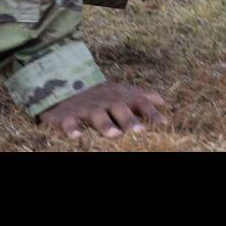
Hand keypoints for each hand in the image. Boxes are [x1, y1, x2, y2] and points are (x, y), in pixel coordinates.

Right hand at [38, 82, 167, 138]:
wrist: (62, 89)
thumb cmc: (99, 97)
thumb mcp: (119, 94)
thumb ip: (141, 97)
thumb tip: (162, 101)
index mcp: (119, 97)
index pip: (138, 101)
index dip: (151, 112)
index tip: (164, 124)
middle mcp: (104, 101)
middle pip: (119, 107)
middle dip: (129, 119)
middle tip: (140, 131)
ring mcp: (86, 108)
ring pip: (96, 114)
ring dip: (105, 124)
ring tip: (115, 135)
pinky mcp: (66, 116)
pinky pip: (69, 122)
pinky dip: (72, 128)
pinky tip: (76, 136)